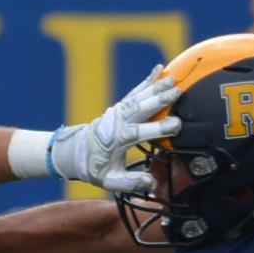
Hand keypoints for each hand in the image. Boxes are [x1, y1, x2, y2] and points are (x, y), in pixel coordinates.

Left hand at [49, 64, 180, 193]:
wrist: (75, 151)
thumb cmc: (94, 167)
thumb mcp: (108, 180)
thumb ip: (129, 183)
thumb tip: (151, 183)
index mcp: (116, 140)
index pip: (138, 132)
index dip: (157, 128)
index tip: (176, 125)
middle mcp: (117, 122)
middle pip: (139, 108)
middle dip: (158, 100)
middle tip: (178, 92)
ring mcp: (118, 112)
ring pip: (138, 96)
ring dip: (156, 87)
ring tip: (173, 79)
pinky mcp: (120, 106)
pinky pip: (135, 91)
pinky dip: (147, 80)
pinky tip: (159, 69)